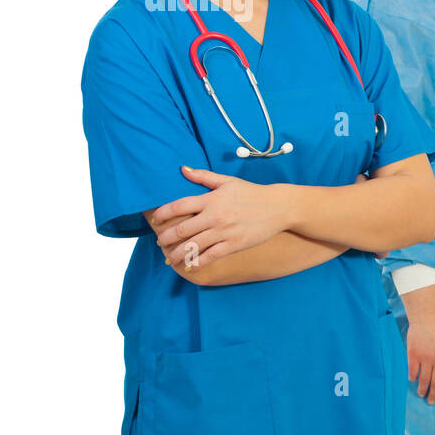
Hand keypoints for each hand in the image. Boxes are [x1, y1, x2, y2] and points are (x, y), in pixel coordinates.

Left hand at [150, 167, 290, 268]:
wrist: (279, 207)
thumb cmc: (252, 193)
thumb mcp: (228, 181)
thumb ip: (203, 176)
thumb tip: (182, 169)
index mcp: (211, 199)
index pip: (178, 206)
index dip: (162, 214)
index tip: (155, 220)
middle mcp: (215, 216)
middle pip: (181, 230)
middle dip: (166, 238)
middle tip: (160, 242)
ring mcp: (224, 232)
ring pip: (193, 246)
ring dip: (177, 253)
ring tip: (169, 257)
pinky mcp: (234, 244)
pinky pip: (210, 256)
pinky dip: (197, 262)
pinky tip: (189, 265)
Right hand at [405, 294, 434, 403]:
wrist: (428, 316)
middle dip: (434, 395)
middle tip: (432, 401)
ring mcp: (426, 357)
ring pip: (424, 380)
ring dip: (423, 390)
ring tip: (422, 394)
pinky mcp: (413, 354)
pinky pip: (413, 372)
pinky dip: (413, 378)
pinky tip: (414, 381)